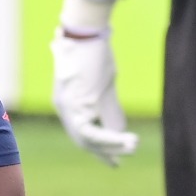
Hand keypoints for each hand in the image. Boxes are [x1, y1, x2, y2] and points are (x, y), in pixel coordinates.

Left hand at [50, 0, 137, 166]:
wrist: (84, 33)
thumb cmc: (95, 54)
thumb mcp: (103, 86)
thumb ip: (108, 109)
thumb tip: (119, 131)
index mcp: (65, 102)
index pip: (79, 133)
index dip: (96, 148)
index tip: (112, 162)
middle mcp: (63, 107)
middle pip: (81, 140)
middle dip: (103, 153)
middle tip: (118, 163)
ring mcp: (68, 106)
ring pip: (87, 139)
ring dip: (111, 147)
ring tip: (133, 148)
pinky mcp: (77, 102)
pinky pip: (92, 130)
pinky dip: (110, 138)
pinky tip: (128, 141)